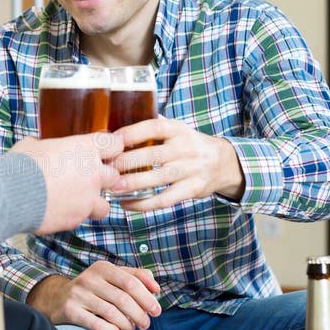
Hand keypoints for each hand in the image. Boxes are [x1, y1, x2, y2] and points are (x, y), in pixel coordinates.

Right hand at [13, 132, 122, 231]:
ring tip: (77, 202)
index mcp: (85, 148)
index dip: (109, 149)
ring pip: (105, 204)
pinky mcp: (78, 218)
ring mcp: (88, 198)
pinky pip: (83, 218)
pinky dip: (74, 216)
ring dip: (94, 203)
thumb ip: (45, 146)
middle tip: (87, 179)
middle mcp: (94, 173)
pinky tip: (60, 211)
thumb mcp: (33, 145)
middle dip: (103, 178)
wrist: (12, 193)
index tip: (102, 153)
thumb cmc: (22, 164)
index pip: (114, 144)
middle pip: (115, 175)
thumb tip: (36, 145)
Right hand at [27, 261, 160, 329]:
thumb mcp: (111, 277)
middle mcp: (89, 278)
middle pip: (123, 298)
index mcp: (102, 268)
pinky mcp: (70, 311)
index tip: (157, 311)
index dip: (147, 298)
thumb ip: (136, 277)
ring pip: (112, 312)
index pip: (131, 282)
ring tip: (132, 329)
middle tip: (146, 324)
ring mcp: (78, 294)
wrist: (56, 299)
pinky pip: (97, 324)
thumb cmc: (93, 289)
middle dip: (140, 314)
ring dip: (127, 324)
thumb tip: (156, 288)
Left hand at [112, 117, 244, 210]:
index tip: (113, 140)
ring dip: (132, 184)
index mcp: (179, 130)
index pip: (154, 127)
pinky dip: (143, 204)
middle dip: (127, 162)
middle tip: (106, 167)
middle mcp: (186, 149)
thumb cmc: (190, 145)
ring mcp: (190, 170)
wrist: (223, 163)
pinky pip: (165, 199)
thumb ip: (155, 127)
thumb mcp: (178, 130)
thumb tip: (120, 124)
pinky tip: (126, 204)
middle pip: (153, 155)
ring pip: (157, 178)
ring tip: (112, 188)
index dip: (132, 133)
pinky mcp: (192, 189)